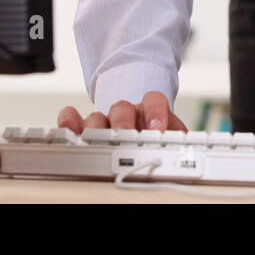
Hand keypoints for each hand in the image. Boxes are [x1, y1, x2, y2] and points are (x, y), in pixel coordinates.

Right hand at [57, 91, 187, 133]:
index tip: (157, 128)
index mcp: (151, 110)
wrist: (141, 126)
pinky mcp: (85, 128)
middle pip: (122, 108)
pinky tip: (68, 128)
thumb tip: (185, 152)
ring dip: (96, 127)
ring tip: (95, 139)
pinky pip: (73, 119)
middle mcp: (127, 112)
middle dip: (123, 123)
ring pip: (97, 116)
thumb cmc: (155, 133)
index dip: (156, 112)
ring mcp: (105, 119)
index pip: (154, 101)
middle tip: (125, 136)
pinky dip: (69, 122)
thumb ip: (176, 139)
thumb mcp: (172, 135)